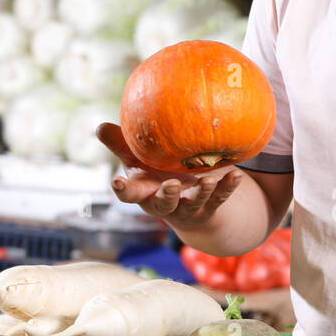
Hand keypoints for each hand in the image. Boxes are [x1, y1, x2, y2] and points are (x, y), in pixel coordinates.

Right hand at [96, 123, 243, 226]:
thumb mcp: (139, 161)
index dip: (123, 191)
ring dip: (202, 192)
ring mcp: (189, 208)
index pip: (129, 196)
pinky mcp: (210, 208)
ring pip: (194, 204)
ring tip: (208, 180)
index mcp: (145, 193)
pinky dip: (228, 188)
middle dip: (167, 197)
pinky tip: (237, 175)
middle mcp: (166, 204)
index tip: (116, 183)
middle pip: (163, 206)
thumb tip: (98, 126)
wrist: (192, 206)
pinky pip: (220, 199)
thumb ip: (121, 145)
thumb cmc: (158, 176)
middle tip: (171, 185)